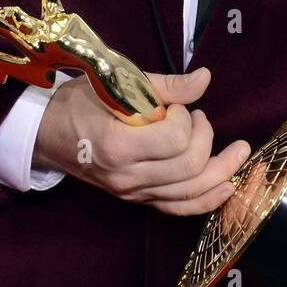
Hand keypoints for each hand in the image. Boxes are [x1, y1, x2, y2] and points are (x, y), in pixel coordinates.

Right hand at [32, 66, 250, 214]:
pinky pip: (178, 208)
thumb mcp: (116, 82)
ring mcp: (132, 193)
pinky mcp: (137, 200)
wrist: (48, 133)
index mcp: (117, 145)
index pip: (174, 139)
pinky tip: (228, 185)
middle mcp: (126, 177)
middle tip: (197, 117)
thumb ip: (165, 85)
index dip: (184, 118)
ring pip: (190, 193)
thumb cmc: (80, 101)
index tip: (174, 105)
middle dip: (206, 138)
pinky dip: (207, 200)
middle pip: (189, 168)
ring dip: (222, 170)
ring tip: (239, 150)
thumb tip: (205, 79)